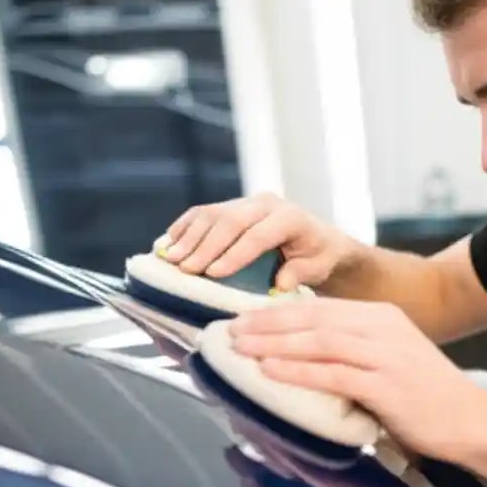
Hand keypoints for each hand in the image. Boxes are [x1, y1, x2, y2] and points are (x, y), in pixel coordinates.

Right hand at [162, 192, 356, 290]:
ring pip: (212, 213)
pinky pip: (203, 212)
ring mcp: (246, 202)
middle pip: (230, 221)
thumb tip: (280, 284)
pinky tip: (169, 243)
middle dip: (205, 245)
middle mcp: (265, 204)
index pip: (258, 234)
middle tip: (185, 268)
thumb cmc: (318, 257)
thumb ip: (300, 273)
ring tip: (171, 259)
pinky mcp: (231, 206)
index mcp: (289, 217)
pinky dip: (184, 227)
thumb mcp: (317, 268)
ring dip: (189, 237)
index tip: (214, 273)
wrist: (317, 239)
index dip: (235, 253)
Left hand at [229, 298, 486, 460]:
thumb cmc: (425, 399)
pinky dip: (296, 371)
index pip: (319, 308)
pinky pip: (331, 373)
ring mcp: (384, 354)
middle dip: (266, 323)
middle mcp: (381, 327)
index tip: (244, 318)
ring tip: (239, 348)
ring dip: (273, 344)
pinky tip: (268, 371)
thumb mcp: (387, 361)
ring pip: (317, 341)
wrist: (471, 422)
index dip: (277, 312)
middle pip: (312, 318)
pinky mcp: (386, 384)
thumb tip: (301, 358)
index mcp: (380, 317)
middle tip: (229, 330)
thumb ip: (351, 354)